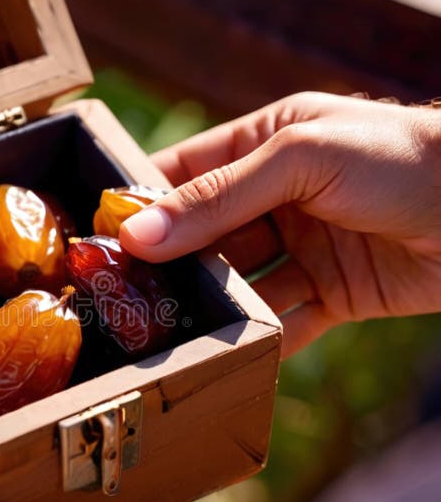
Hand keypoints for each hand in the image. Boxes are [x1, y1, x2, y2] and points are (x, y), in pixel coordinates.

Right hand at [119, 92, 440, 356]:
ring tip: (171, 332)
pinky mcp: (332, 293)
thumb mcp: (300, 160)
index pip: (183, 173)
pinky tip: (232, 356)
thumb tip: (137, 232)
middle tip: (124, 297)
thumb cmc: (402, 157)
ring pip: (238, 284)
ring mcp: (304, 247)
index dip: (141, 202)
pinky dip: (260, 340)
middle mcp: (278, 196)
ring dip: (211, 307)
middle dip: (169, 264)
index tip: (100, 236)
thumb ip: (217, 197)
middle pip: (204, 236)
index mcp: (265, 145)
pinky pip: (283, 320)